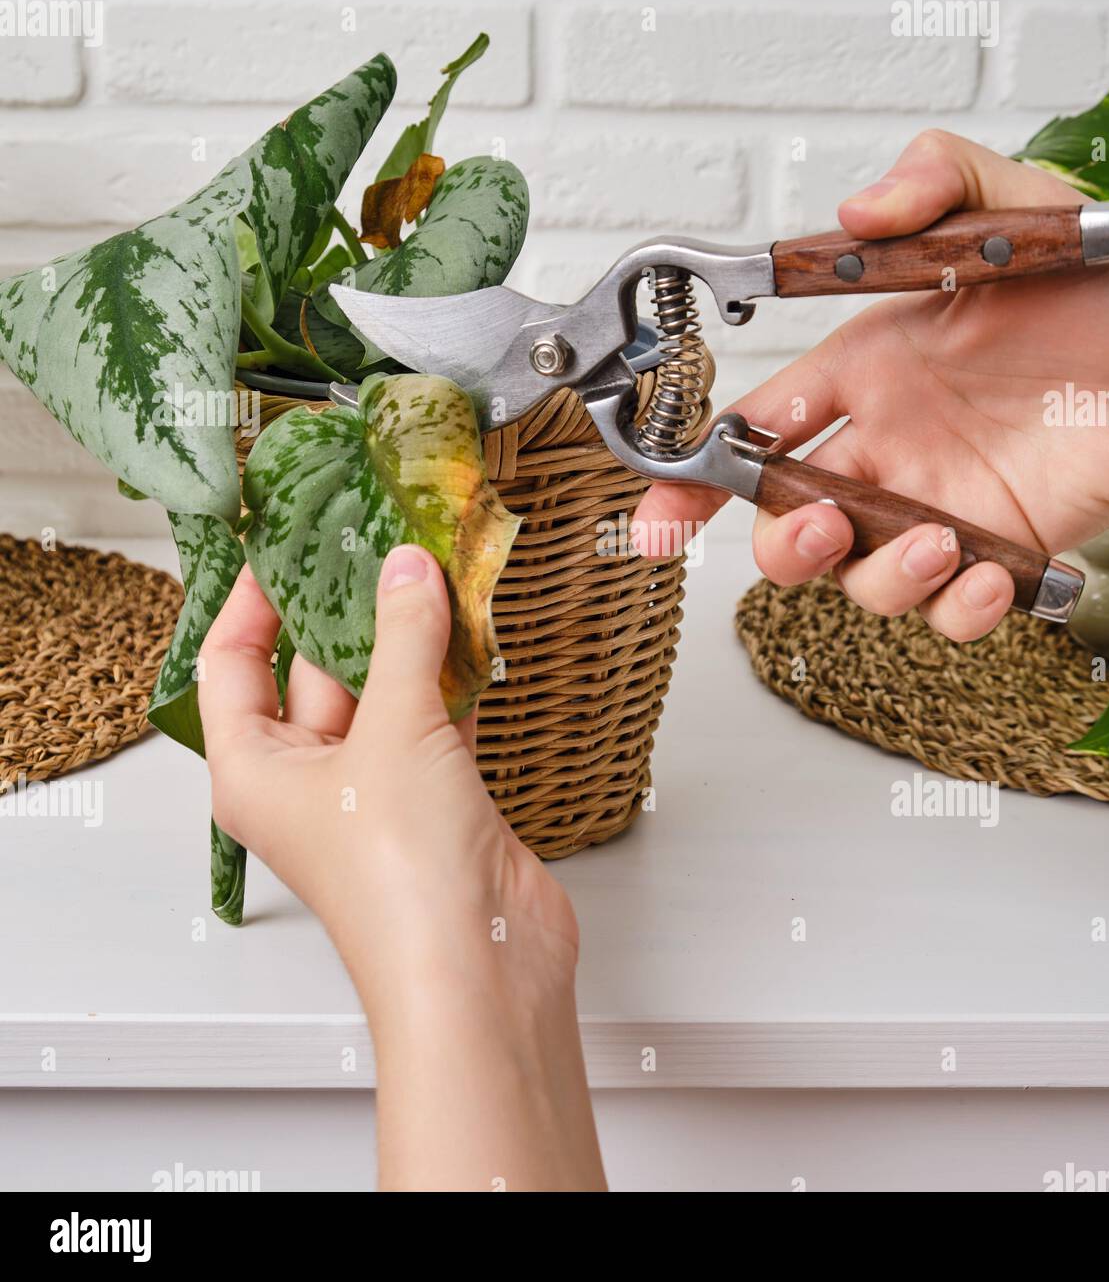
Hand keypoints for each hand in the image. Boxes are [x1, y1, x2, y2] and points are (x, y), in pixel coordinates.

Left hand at [199, 547, 603, 1189]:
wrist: (482, 961)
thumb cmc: (402, 879)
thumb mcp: (394, 731)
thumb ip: (404, 638)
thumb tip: (405, 569)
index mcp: (255, 770)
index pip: (232, 665)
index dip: (254, 601)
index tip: (285, 543)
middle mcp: (307, 780)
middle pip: (313, 671)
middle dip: (345, 607)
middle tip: (374, 540)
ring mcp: (373, 790)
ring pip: (381, 691)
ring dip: (406, 638)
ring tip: (426, 568)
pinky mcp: (433, 798)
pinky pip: (432, 717)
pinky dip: (450, 675)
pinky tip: (468, 629)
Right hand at [634, 130, 1108, 640]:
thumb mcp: (1017, 207)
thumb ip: (935, 184)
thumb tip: (852, 214)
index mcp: (868, 368)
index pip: (754, 429)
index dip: (694, 476)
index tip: (664, 516)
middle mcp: (890, 445)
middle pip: (785, 524)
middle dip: (783, 543)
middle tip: (826, 525)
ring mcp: (941, 504)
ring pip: (858, 578)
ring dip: (880, 576)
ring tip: (944, 543)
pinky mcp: (1001, 550)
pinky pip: (948, 611)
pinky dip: (959, 611)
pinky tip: (996, 574)